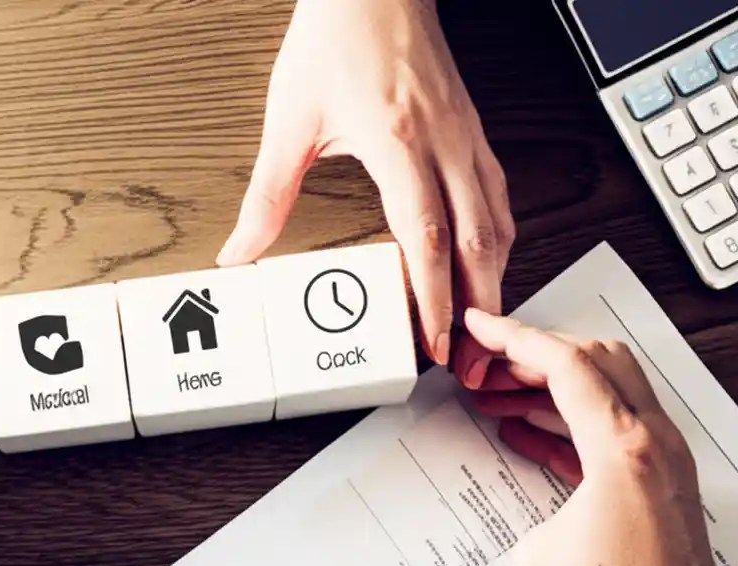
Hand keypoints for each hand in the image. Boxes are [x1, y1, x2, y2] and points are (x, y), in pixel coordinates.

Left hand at [218, 0, 514, 377]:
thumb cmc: (334, 39)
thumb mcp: (288, 121)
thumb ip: (266, 195)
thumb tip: (239, 251)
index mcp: (398, 143)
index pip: (427, 237)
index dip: (434, 298)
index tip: (437, 342)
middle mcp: (443, 143)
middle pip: (479, 241)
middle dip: (478, 306)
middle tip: (471, 355)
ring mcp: (466, 135)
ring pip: (499, 220)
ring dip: (494, 277)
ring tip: (482, 323)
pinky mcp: (472, 128)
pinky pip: (498, 194)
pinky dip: (498, 237)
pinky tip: (487, 259)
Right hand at [464, 309, 737, 565]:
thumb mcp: (539, 551)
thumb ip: (527, 495)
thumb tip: (522, 479)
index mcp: (622, 448)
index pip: (567, 363)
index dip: (516, 337)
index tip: (483, 326)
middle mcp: (651, 442)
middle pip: (595, 358)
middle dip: (534, 352)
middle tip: (489, 363)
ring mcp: (661, 457)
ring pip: (605, 386)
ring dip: (549, 384)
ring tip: (498, 395)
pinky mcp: (658, 478)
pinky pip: (610, 424)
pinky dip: (567, 417)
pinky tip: (528, 432)